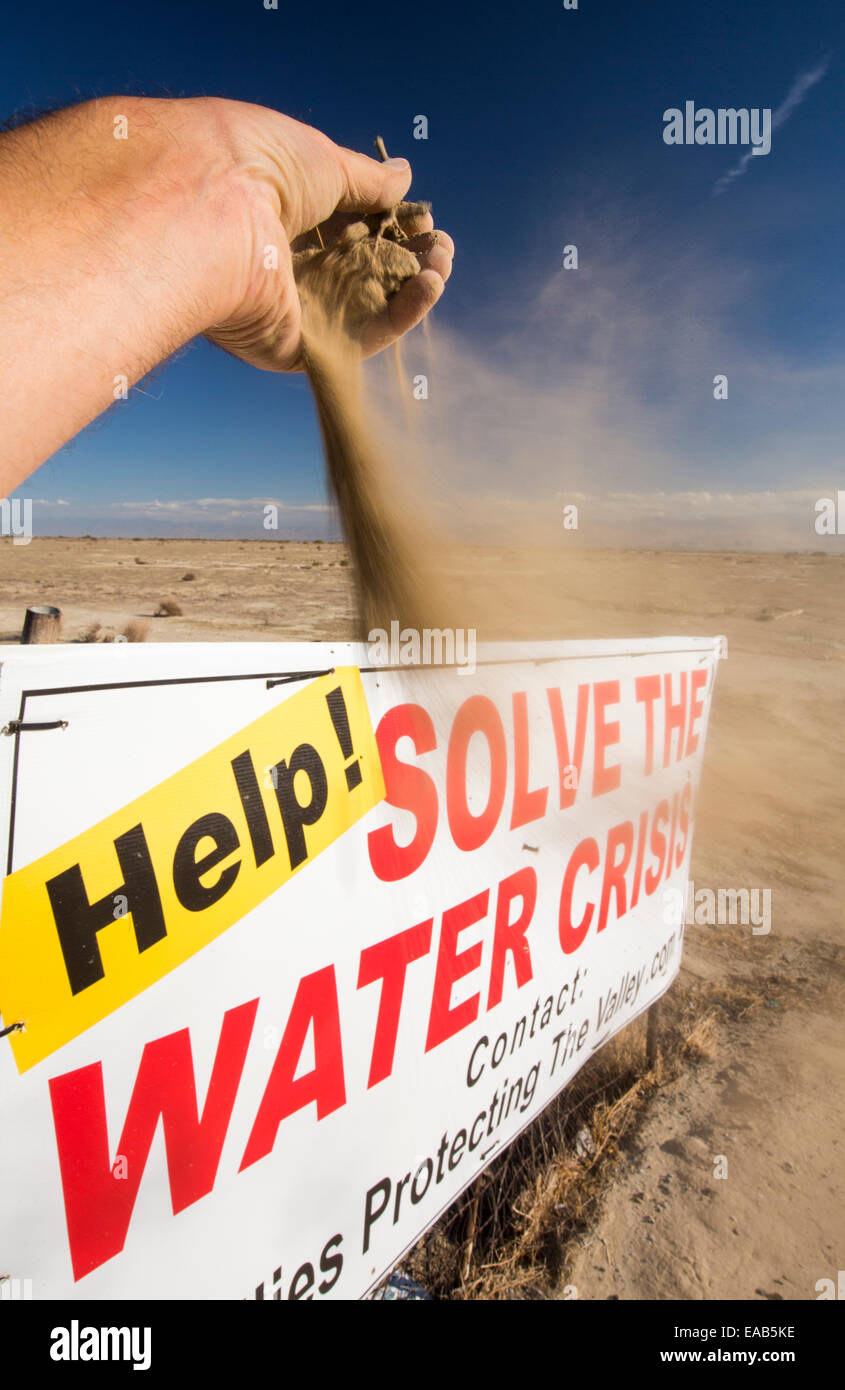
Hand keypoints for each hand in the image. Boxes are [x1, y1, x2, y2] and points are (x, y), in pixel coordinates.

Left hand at [199, 100, 454, 370]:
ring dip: (412, 284)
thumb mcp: (322, 161)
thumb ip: (367, 180)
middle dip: (407, 254)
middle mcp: (281, 266)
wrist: (210, 210)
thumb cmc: (253, 166)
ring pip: (366, 306)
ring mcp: (290, 310)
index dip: (390, 223)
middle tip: (441, 242)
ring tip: (443, 260)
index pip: (345, 227)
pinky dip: (402, 313)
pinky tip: (431, 283)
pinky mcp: (299, 349)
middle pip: (359, 269)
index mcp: (278, 216)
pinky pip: (361, 337)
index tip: (424, 215)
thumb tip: (405, 175)